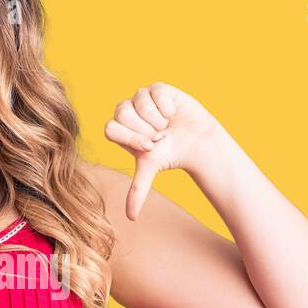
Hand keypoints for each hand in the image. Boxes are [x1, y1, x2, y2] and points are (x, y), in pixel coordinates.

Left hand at [103, 81, 226, 219]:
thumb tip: (131, 218)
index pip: (110, 128)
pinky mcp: (157, 89)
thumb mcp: (151, 170)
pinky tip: (172, 114)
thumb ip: (137, 190)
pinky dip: (165, 106)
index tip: (149, 147)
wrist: (197, 142)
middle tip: (160, 137)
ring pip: (138, 101)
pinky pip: (154, 92)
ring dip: (156, 118)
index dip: (130, 137)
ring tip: (167, 126)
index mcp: (119, 129)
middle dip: (145, 129)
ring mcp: (141, 98)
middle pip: (121, 113)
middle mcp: (127, 112)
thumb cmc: (170, 154)